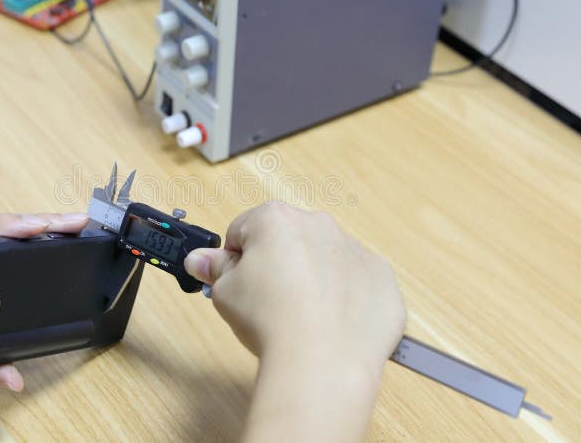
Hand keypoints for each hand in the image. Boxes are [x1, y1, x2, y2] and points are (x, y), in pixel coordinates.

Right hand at [184, 203, 405, 441]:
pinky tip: (332, 325)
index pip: (243, 232)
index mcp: (274, 219)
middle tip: (269, 304)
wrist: (321, 362)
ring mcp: (354, 249)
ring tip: (302, 319)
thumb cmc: (269, 321)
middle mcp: (318, 224)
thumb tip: (199, 260)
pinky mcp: (381, 277)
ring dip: (313, 280)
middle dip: (277, 266)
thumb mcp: (225, 294)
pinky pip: (357, 282)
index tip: (239, 285)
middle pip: (287, 241)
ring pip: (324, 260)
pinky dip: (346, 298)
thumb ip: (215, 270)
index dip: (236, 261)